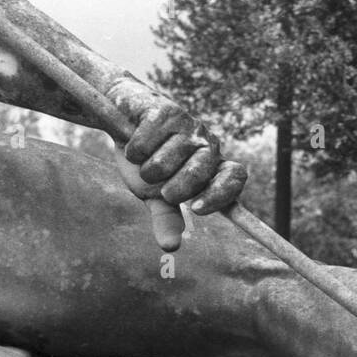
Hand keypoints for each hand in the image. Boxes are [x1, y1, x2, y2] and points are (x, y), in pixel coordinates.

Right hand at [118, 99, 246, 247]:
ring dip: (147, 169)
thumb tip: (171, 246)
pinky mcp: (165, 110)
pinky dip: (133, 150)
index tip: (196, 208)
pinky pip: (146, 142)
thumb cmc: (146, 161)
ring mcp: (188, 124)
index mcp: (211, 166)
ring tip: (144, 163)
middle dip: (174, 188)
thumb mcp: (155, 195)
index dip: (220, 194)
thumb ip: (166, 219)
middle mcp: (206, 143)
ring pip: (166, 160)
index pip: (234, 178)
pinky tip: (133, 145)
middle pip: (199, 173)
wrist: (122, 119)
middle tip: (162, 189)